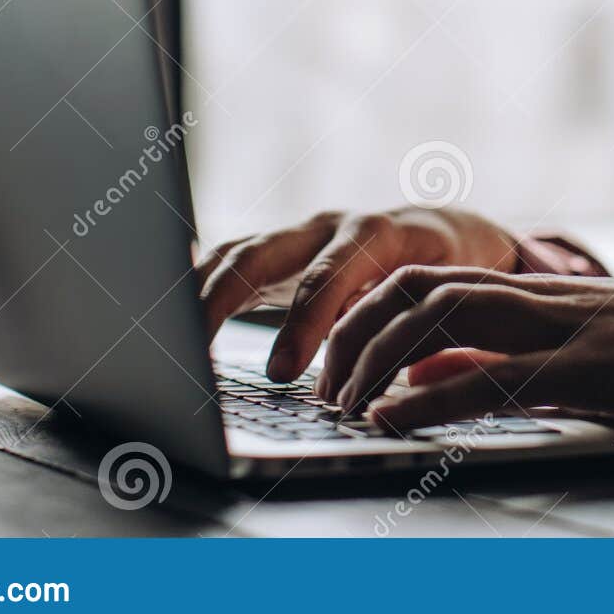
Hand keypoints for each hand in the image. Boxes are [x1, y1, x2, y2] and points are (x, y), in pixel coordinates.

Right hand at [194, 208, 521, 380]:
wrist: (446, 234)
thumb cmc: (447, 270)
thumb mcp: (436, 297)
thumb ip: (402, 330)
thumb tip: (380, 387)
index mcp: (376, 235)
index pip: (330, 277)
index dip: (304, 324)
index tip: (281, 374)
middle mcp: (329, 226)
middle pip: (261, 253)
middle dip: (222, 300)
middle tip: (195, 350)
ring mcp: (299, 234)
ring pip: (236, 253)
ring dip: (197, 293)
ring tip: (167, 335)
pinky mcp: (278, 250)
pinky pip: (228, 260)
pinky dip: (197, 284)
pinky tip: (168, 311)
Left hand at [317, 266, 613, 433]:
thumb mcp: (565, 353)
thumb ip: (492, 361)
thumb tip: (418, 380)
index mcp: (530, 292)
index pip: (424, 280)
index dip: (365, 312)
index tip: (332, 361)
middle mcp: (535, 297)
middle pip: (416, 288)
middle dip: (353, 331)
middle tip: (323, 387)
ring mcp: (559, 328)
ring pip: (441, 317)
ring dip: (377, 358)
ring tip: (343, 402)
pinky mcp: (584, 369)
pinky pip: (491, 378)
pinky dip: (428, 399)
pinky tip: (392, 419)